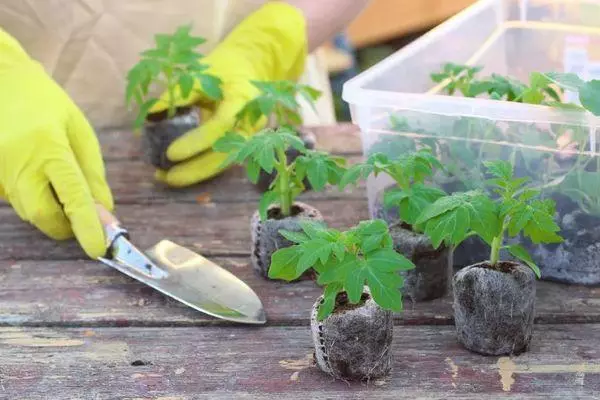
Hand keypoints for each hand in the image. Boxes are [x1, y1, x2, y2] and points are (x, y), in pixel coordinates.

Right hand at [0, 29, 113, 258]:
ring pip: (28, 211)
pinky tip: (37, 174)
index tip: (99, 249)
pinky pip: (15, 200)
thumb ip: (92, 173)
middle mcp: (19, 164)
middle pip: (43, 215)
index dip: (87, 226)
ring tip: (59, 185)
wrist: (1, 79)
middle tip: (82, 218)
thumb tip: (104, 212)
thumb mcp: (79, 131)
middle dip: (65, 225)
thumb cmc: (46, 102)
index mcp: (48, 148)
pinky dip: (33, 198)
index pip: (72, 197)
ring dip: (50, 211)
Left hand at [150, 2, 307, 186]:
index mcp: (243, 99)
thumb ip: (180, 93)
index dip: (196, 142)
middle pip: (226, 154)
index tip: (170, 153)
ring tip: (167, 178)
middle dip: (196, 169)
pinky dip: (201, 168)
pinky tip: (179, 172)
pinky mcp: (242, 144)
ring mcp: (250, 136)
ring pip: (224, 162)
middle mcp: (251, 122)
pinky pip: (222, 160)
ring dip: (196, 173)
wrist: (251, 68)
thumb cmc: (224, 68)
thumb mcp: (201, 73)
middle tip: (166, 177)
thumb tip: (149, 115)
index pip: (221, 125)